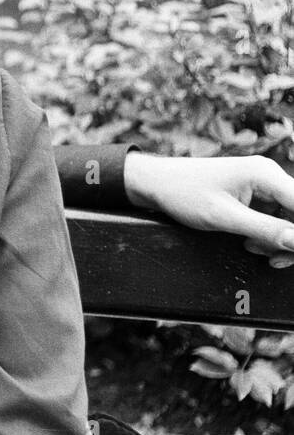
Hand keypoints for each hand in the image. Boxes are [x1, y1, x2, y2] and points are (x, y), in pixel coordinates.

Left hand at [124, 153, 293, 267]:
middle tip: (274, 260)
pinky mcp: (255, 195)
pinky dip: (266, 235)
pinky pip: (275, 219)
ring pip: (289, 220)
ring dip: (277, 240)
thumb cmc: (182, 193)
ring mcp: (263, 186)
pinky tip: (249, 242)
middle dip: (290, 241)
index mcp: (266, 174)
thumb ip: (265, 230)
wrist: (155, 183)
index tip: (290, 251)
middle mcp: (269, 176)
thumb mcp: (223, 217)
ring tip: (251, 248)